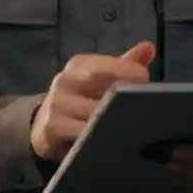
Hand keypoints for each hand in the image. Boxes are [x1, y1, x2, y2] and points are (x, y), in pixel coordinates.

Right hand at [30, 41, 154, 162]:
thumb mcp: (100, 78)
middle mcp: (65, 82)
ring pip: (94, 116)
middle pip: (103, 91)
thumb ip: (125, 65)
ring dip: (115, 123)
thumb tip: (148, 48)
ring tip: (136, 129)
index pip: (110, 66)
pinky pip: (81, 136)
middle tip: (147, 110)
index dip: (131, 75)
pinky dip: (98, 140)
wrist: (44, 125)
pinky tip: (114, 143)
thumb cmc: (81, 98)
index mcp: (79, 65)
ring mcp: (56, 107)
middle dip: (126, 101)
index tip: (147, 85)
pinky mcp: (51, 130)